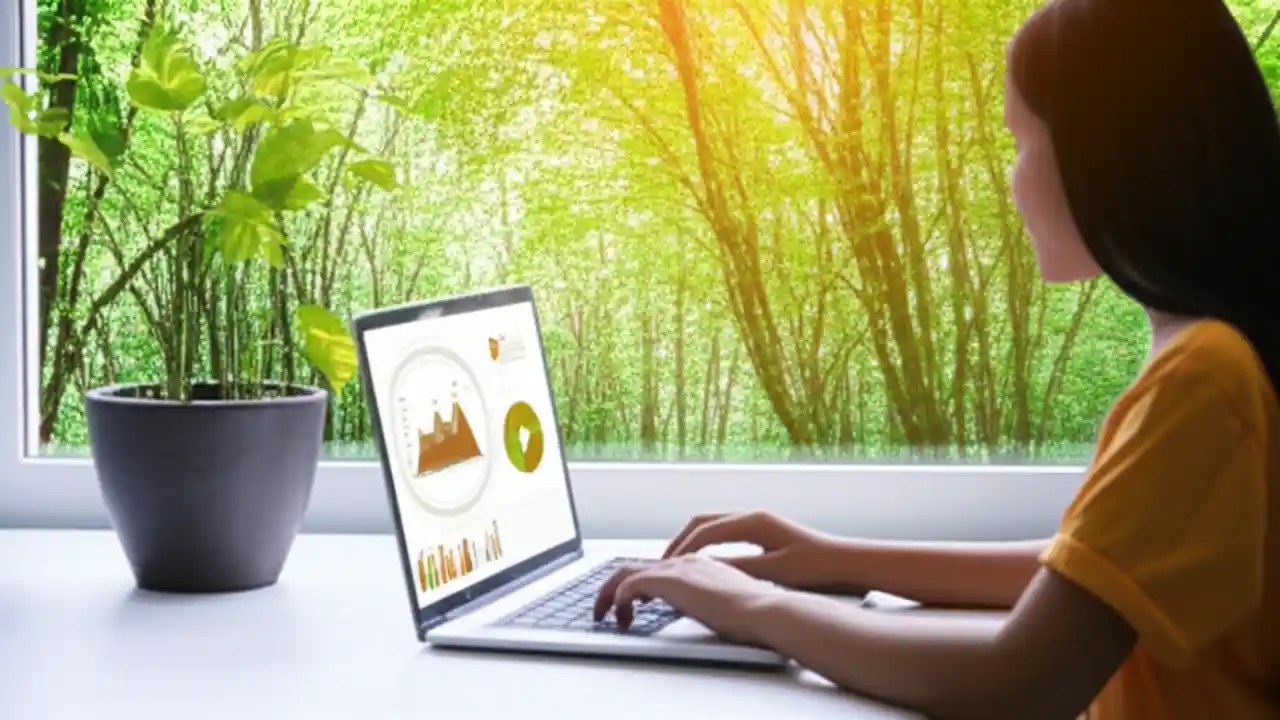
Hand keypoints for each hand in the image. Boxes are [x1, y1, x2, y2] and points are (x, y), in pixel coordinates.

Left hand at [592, 555, 784, 644]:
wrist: (764, 610)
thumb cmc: (753, 613)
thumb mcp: (723, 604)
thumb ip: (705, 601)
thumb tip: (697, 611)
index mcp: (697, 564)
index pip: (656, 569)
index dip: (638, 587)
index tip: (633, 606)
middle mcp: (684, 561)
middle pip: (634, 565)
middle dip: (612, 587)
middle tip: (605, 609)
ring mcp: (676, 568)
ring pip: (625, 572)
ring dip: (608, 593)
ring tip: (604, 614)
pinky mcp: (669, 580)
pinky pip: (629, 584)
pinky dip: (618, 598)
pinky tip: (621, 614)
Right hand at [664, 511, 843, 589]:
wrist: (847, 563)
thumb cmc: (817, 567)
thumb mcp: (774, 572)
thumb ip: (739, 568)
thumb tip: (706, 568)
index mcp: (754, 522)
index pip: (706, 531)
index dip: (683, 549)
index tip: (666, 565)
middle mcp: (753, 516)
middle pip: (704, 521)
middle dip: (680, 539)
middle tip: (662, 561)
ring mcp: (758, 522)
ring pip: (713, 525)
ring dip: (692, 540)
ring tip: (677, 561)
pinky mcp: (764, 532)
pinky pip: (725, 533)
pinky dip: (707, 543)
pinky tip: (705, 561)